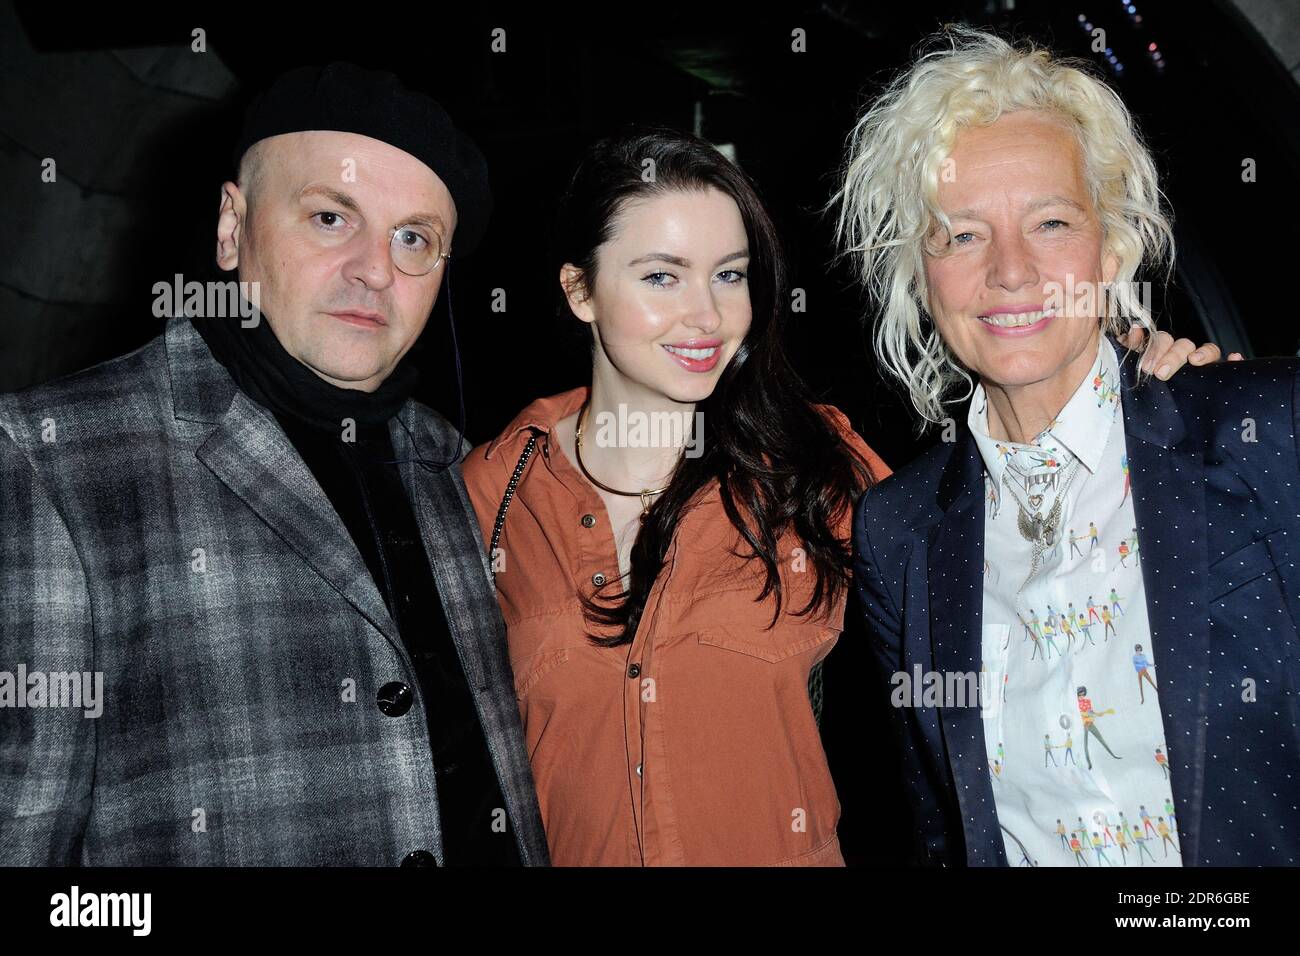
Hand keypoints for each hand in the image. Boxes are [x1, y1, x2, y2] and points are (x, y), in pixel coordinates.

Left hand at [1119, 325, 1243, 378]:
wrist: (1158, 424)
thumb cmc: (1145, 390)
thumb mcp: (1134, 369)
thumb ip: (1131, 349)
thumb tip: (1134, 330)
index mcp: (1162, 354)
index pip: (1164, 341)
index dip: (1155, 349)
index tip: (1147, 366)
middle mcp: (1184, 357)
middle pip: (1184, 345)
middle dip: (1172, 356)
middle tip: (1160, 373)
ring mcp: (1203, 366)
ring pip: (1208, 350)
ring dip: (1203, 353)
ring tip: (1195, 361)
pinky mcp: (1217, 377)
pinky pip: (1230, 366)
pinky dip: (1233, 361)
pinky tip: (1234, 359)